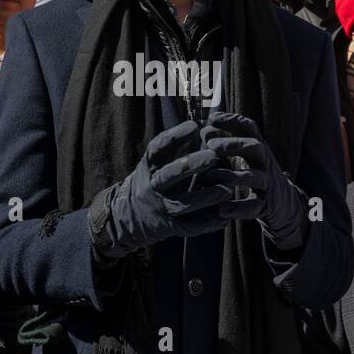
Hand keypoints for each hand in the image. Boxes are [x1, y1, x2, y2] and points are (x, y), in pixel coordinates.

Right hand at [91, 120, 231, 257]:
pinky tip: (225, 216)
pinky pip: (190, 226)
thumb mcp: (154, 164)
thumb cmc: (151, 182)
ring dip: (205, 197)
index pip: (157, 149)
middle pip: (170, 175)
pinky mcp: (170, 227)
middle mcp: (152, 186)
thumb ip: (173, 148)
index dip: (175, 136)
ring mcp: (160, 208)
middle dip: (191, 165)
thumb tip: (199, 126)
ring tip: (226, 190)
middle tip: (214, 156)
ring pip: (182, 203)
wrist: (127, 218)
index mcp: (148, 167)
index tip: (194, 125)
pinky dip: (208, 222)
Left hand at [200, 112, 307, 248]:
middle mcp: (265, 162)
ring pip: (254, 177)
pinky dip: (238, 208)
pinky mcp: (267, 205)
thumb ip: (226, 145)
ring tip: (209, 177)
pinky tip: (221, 209)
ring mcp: (268, 183)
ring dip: (231, 176)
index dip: (232, 121)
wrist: (283, 205)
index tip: (212, 119)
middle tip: (212, 145)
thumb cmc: (255, 175)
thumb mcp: (244, 157)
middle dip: (234, 144)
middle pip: (255, 147)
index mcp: (257, 148)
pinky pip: (254, 206)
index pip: (249, 128)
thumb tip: (203, 130)